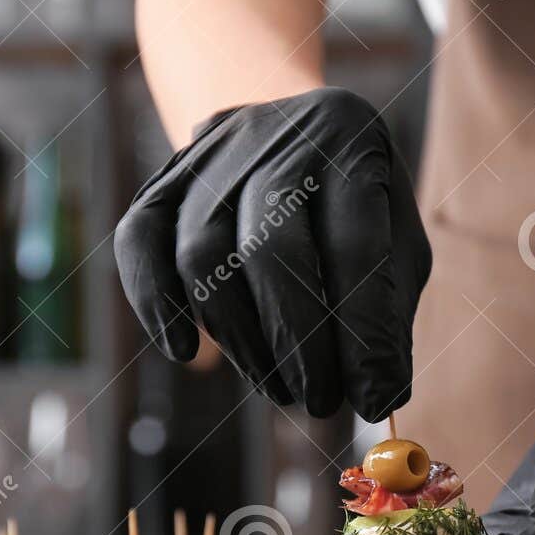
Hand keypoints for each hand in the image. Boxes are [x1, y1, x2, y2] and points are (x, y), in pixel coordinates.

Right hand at [114, 87, 430, 419]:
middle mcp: (276, 135)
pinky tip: (185, 350)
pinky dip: (155, 302)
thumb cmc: (355, 205)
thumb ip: (389, 312)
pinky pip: (139, 241)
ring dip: (239, 339)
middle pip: (270, 250)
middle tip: (319, 400)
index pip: (355, 246)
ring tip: (278, 387)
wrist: (292, 134)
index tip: (372, 399)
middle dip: (297, 343)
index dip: (363, 334)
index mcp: (349, 141)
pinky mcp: (162, 180)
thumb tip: (379, 397)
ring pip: (202, 254)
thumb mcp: (395, 240)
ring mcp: (210, 154)